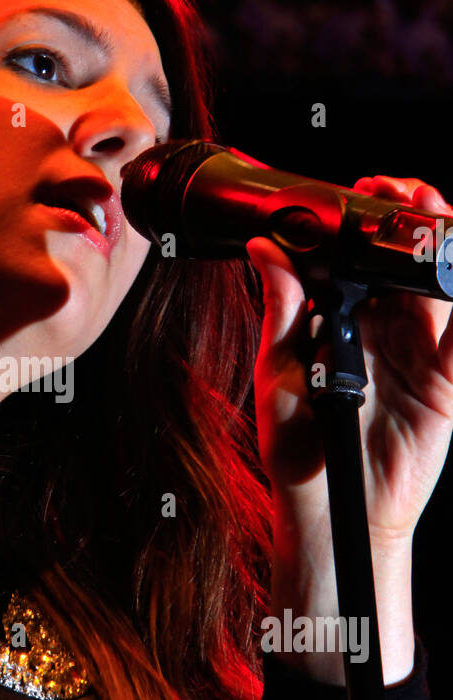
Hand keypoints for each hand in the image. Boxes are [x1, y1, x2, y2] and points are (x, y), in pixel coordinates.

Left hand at [246, 175, 452, 545]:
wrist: (328, 509)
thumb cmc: (296, 447)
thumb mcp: (279, 371)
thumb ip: (283, 310)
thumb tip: (265, 249)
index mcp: (341, 319)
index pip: (360, 256)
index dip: (367, 220)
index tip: (362, 191)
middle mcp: (383, 328)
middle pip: (406, 259)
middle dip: (411, 217)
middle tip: (404, 191)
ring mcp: (418, 352)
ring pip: (440, 285)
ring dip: (441, 245)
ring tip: (434, 214)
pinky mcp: (445, 382)